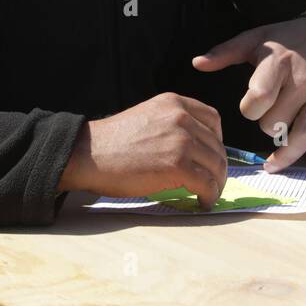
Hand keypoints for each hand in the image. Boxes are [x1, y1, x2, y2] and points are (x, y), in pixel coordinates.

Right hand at [57, 92, 227, 210]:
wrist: (88, 154)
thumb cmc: (112, 142)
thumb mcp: (148, 117)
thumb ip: (172, 124)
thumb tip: (194, 149)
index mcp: (174, 102)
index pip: (213, 119)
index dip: (217, 141)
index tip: (211, 156)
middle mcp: (181, 117)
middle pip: (216, 144)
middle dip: (217, 166)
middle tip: (212, 182)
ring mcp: (181, 140)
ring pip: (216, 164)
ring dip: (216, 183)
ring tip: (209, 194)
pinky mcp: (178, 164)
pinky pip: (206, 182)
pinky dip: (210, 195)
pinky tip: (203, 202)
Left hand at [192, 16, 305, 179]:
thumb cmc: (287, 40)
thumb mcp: (255, 39)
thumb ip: (224, 52)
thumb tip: (196, 63)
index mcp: (280, 63)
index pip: (258, 98)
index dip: (249, 107)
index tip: (250, 105)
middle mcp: (304, 81)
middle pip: (276, 123)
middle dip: (266, 125)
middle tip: (267, 119)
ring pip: (304, 134)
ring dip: (287, 153)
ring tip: (272, 166)